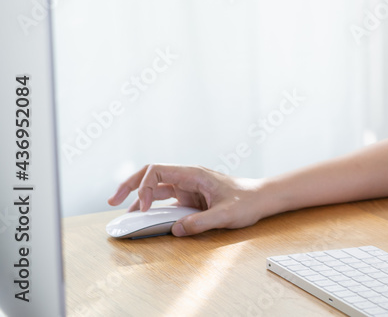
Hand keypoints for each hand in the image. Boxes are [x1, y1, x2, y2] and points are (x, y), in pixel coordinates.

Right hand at [107, 163, 266, 235]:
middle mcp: (188, 178)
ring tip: (123, 213)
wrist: (262, 199)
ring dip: (139, 198)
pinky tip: (143, 217)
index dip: (143, 187)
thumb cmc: (248, 201)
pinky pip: (166, 200)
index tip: (143, 208)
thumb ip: (201, 222)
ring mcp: (188, 188)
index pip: (157, 171)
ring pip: (156, 189)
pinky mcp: (191, 198)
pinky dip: (152, 207)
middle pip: (151, 176)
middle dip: (130, 185)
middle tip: (112, 200)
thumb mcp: (226, 215)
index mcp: (193, 174)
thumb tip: (176, 229)